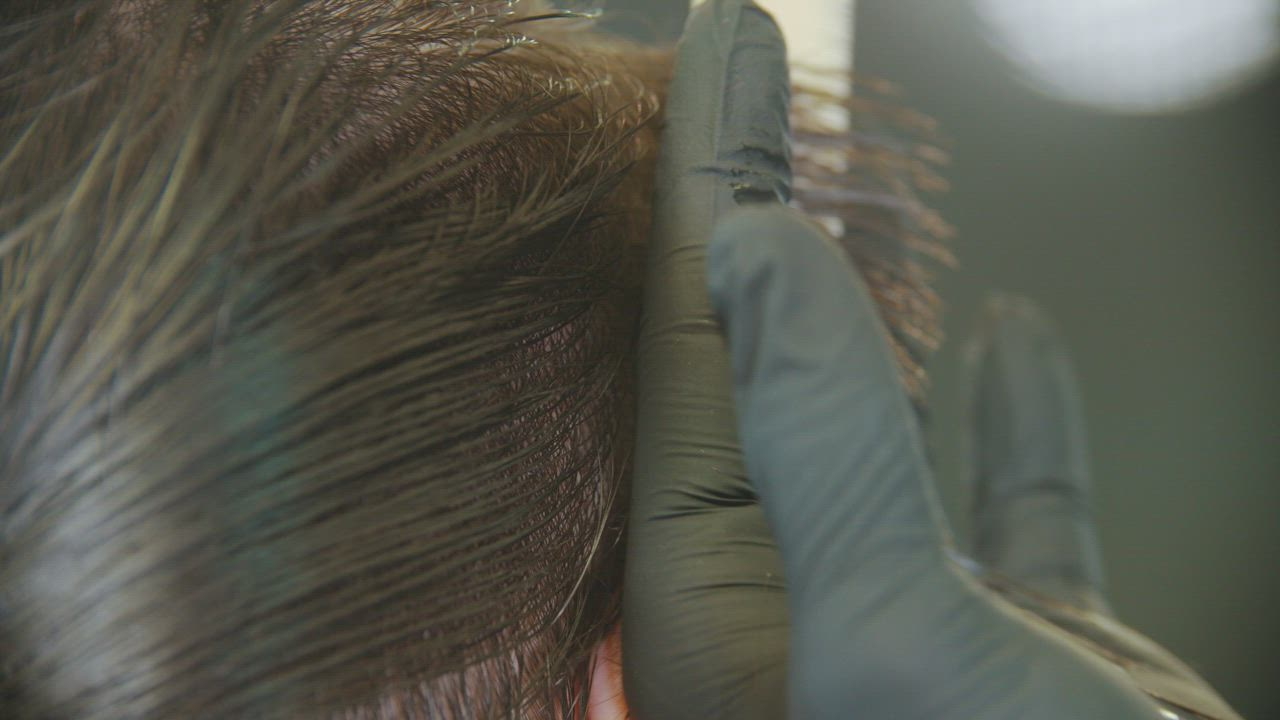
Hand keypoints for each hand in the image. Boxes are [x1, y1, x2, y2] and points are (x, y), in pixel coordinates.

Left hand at [622, 1, 1239, 717]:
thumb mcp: (899, 640)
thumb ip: (816, 446)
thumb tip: (745, 253)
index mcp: (724, 591)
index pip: (697, 328)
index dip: (708, 169)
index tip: (720, 32)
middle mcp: (792, 597)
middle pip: (759, 344)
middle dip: (756, 197)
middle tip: (747, 60)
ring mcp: (908, 618)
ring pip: (874, 403)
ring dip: (867, 282)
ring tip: (843, 177)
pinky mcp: (1022, 648)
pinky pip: (1004, 494)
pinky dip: (1010, 409)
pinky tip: (1015, 330)